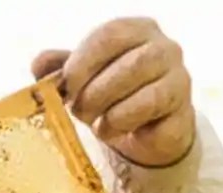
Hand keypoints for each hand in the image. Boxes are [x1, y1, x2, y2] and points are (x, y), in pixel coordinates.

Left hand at [31, 17, 195, 167]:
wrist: (146, 131)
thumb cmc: (114, 96)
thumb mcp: (85, 78)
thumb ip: (62, 67)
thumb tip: (39, 64)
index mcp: (138, 30)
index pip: (111, 34)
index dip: (83, 60)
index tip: (66, 84)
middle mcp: (165, 49)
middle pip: (129, 64)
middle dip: (94, 91)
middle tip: (78, 109)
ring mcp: (179, 80)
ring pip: (143, 92)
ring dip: (109, 110)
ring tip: (95, 121)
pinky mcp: (183, 112)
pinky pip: (151, 118)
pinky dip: (123, 124)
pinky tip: (112, 128)